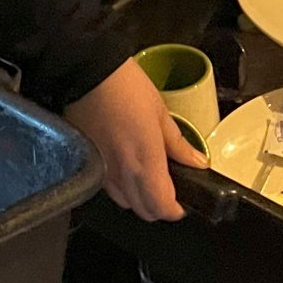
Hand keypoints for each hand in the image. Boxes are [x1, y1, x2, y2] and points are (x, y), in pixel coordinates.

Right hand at [60, 59, 204, 222]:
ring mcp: (102, 170)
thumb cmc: (125, 86)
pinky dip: (119, 186)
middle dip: (158, 206)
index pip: (162, 207)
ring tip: (144, 177)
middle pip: (143, 211)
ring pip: (124, 202)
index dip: (175, 210)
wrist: (85, 71)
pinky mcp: (87, 162)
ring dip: (137, 197)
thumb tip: (198, 162)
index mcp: (146, 161)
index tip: (182, 202)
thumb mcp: (160, 112)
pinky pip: (106, 187)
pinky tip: (123, 166)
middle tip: (167, 189)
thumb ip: (178, 144)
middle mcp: (122, 172)